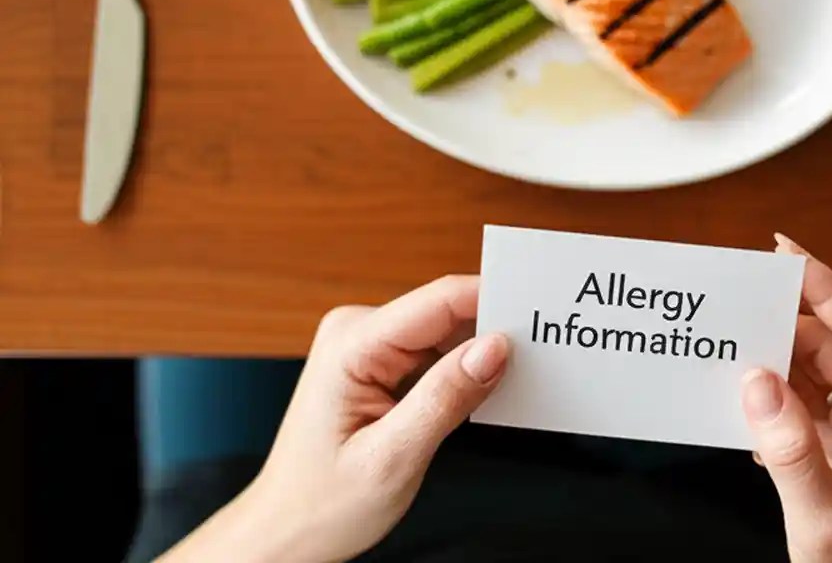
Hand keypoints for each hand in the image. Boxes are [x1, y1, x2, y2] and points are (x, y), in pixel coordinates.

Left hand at [159, 275, 509, 562]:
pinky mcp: (382, 364)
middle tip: (543, 357)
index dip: (497, 300)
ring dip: (484, 355)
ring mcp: (370, 347)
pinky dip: (467, 372)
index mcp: (352, 344)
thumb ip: (446, 398)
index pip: (441, 301)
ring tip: (515, 384)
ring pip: (450, 332)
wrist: (286, 531)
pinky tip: (485, 395)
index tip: (544, 313)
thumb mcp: (393, 458)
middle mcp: (358, 332)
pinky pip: (439, 354)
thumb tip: (496, 347)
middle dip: (497, 331)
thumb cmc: (322, 504)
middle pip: (450, 311)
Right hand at [740, 235, 831, 562]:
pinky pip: (806, 400)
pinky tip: (745, 395)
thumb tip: (758, 384)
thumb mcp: (825, 527)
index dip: (830, 289)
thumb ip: (792, 455)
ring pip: (821, 368)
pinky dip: (773, 391)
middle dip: (793, 317)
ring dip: (778, 354)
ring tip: (735, 340)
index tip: (788, 257)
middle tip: (744, 292)